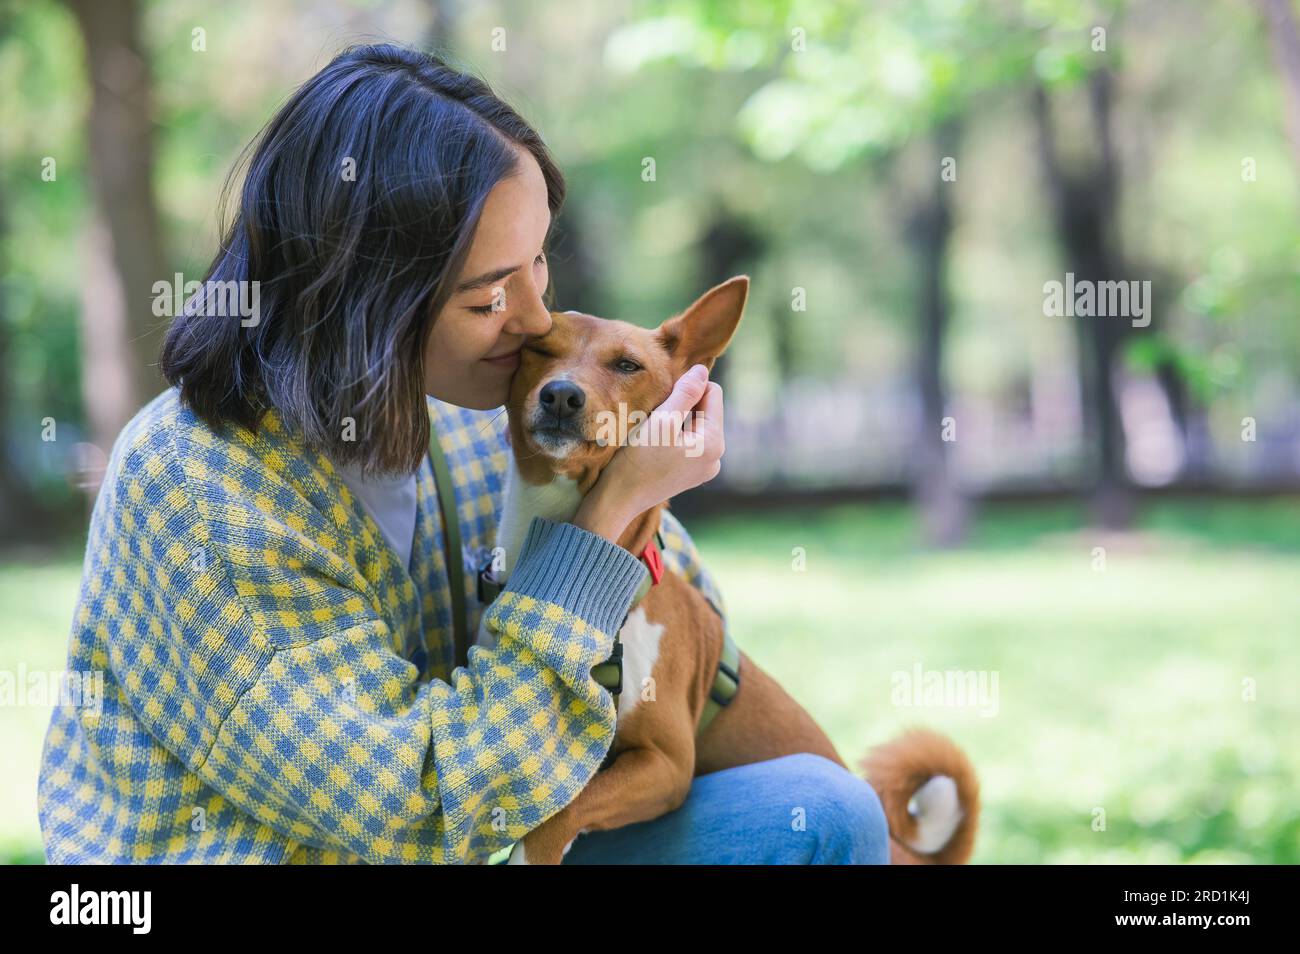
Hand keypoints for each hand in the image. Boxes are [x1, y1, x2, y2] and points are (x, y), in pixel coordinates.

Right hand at [573, 364, 724, 542]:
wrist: (619, 499)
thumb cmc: (638, 459)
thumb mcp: (662, 420)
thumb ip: (685, 393)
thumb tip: (702, 369)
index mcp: (714, 443)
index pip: (712, 393)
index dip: (688, 387)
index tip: (664, 396)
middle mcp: (716, 458)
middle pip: (705, 410)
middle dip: (683, 405)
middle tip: (655, 414)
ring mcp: (704, 468)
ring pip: (695, 425)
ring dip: (676, 419)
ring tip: (653, 429)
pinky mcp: (690, 474)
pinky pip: (688, 441)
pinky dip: (673, 434)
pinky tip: (655, 442)